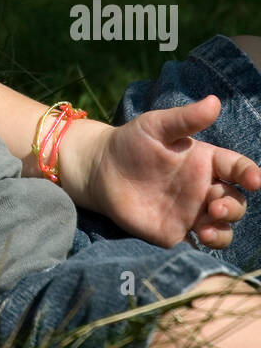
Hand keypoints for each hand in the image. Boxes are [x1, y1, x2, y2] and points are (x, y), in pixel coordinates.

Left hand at [77, 95, 260, 248]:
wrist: (101, 169)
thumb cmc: (131, 142)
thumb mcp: (156, 126)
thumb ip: (185, 119)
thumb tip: (214, 101)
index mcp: (205, 162)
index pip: (237, 168)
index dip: (249, 173)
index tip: (254, 180)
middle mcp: (203, 189)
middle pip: (235, 202)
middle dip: (233, 207)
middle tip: (215, 207)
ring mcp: (192, 213)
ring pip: (223, 227)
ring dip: (223, 230)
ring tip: (204, 229)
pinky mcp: (176, 233)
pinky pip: (201, 245)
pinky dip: (206, 246)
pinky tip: (196, 240)